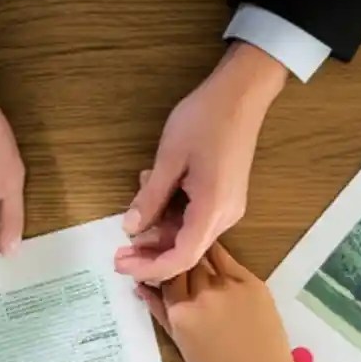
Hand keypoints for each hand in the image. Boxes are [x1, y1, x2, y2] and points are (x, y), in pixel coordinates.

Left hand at [116, 42, 287, 282]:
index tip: (120, 264)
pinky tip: (154, 194)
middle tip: (119, 251)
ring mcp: (228, 207)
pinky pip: (196, 219)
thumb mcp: (169, 159)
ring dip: (160, 231)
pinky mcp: (226, 197)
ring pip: (189, 235)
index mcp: (213, 210)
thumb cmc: (205, 120)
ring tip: (133, 210)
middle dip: (151, 254)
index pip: (181, 257)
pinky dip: (172, 216)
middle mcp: (225, 216)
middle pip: (186, 251)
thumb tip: (130, 228)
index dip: (149, 267)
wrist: (241, 93)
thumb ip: (150, 198)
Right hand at [138, 243, 298, 361]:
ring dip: (194, 256)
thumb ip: (160, 313)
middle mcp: (202, 295)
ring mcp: (228, 286)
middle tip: (176, 260)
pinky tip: (211, 253)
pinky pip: (226, 258)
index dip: (159, 269)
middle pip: (183, 264)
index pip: (163, 277)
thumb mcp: (180, 344)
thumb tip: (141, 286)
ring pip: (203, 257)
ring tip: (193, 257)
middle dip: (177, 261)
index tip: (159, 266)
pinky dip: (215, 253)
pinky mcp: (251, 282)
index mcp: (181, 313)